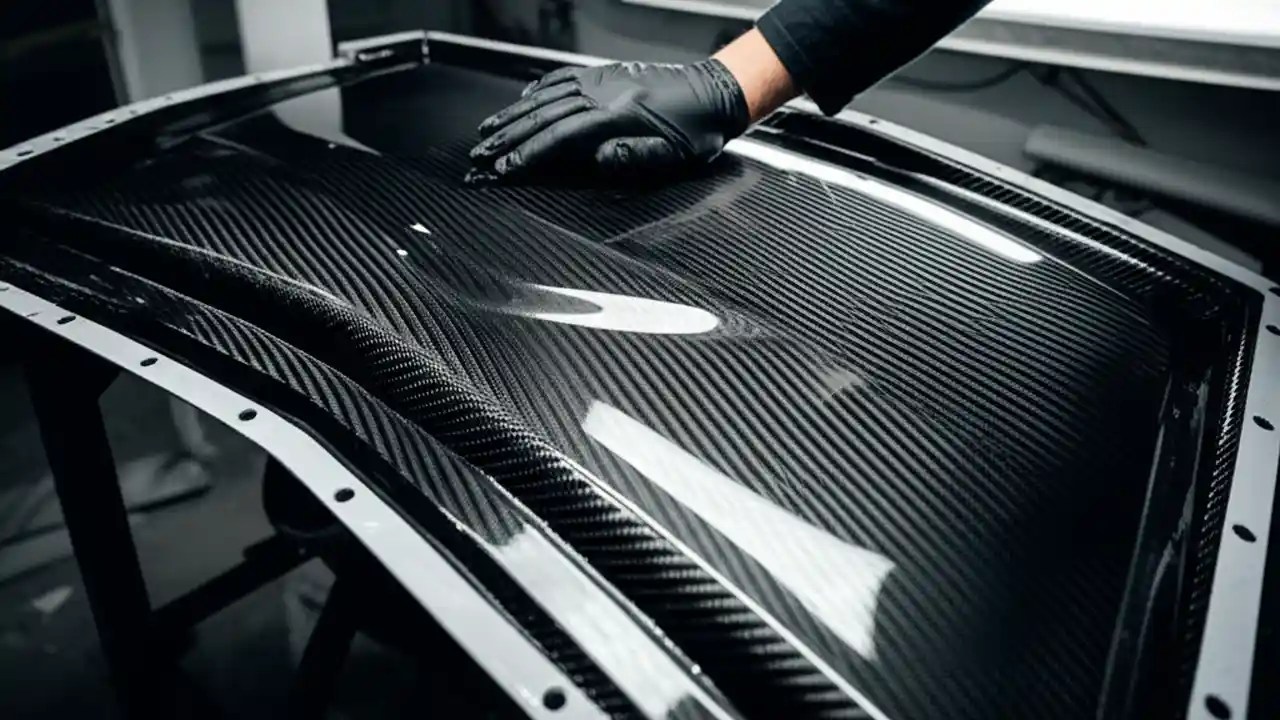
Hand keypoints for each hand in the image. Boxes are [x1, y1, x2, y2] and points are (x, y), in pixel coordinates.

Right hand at [468, 59, 748, 180]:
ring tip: (487, 131)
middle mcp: (604, 93)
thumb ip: (636, 157)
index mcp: (618, 116)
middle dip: (508, 137)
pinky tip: (524, 99)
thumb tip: (598, 158)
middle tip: (480, 155)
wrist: (717, 92)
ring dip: (514, 114)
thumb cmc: (699, 132)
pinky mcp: (607, 74)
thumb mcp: (675, 155)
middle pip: (544, 116)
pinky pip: (565, 78)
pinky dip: (540, 88)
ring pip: (548, 96)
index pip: (561, 137)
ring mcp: (603, 80)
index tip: (504, 168)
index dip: (529, 154)